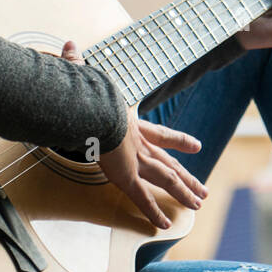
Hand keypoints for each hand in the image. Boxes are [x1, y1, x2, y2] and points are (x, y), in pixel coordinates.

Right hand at [61, 40, 206, 229]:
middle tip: (203, 189)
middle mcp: (139, 143)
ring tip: (197, 205)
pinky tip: (164, 225)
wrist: (93, 107)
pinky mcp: (126, 176)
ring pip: (165, 180)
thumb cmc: (85, 93)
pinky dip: (153, 212)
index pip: (160, 134)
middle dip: (187, 177)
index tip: (196, 146)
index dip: (179, 141)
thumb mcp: (81, 79)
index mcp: (131, 124)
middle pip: (169, 163)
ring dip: (182, 193)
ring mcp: (136, 160)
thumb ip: (74, 65)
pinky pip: (143, 199)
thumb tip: (68, 46)